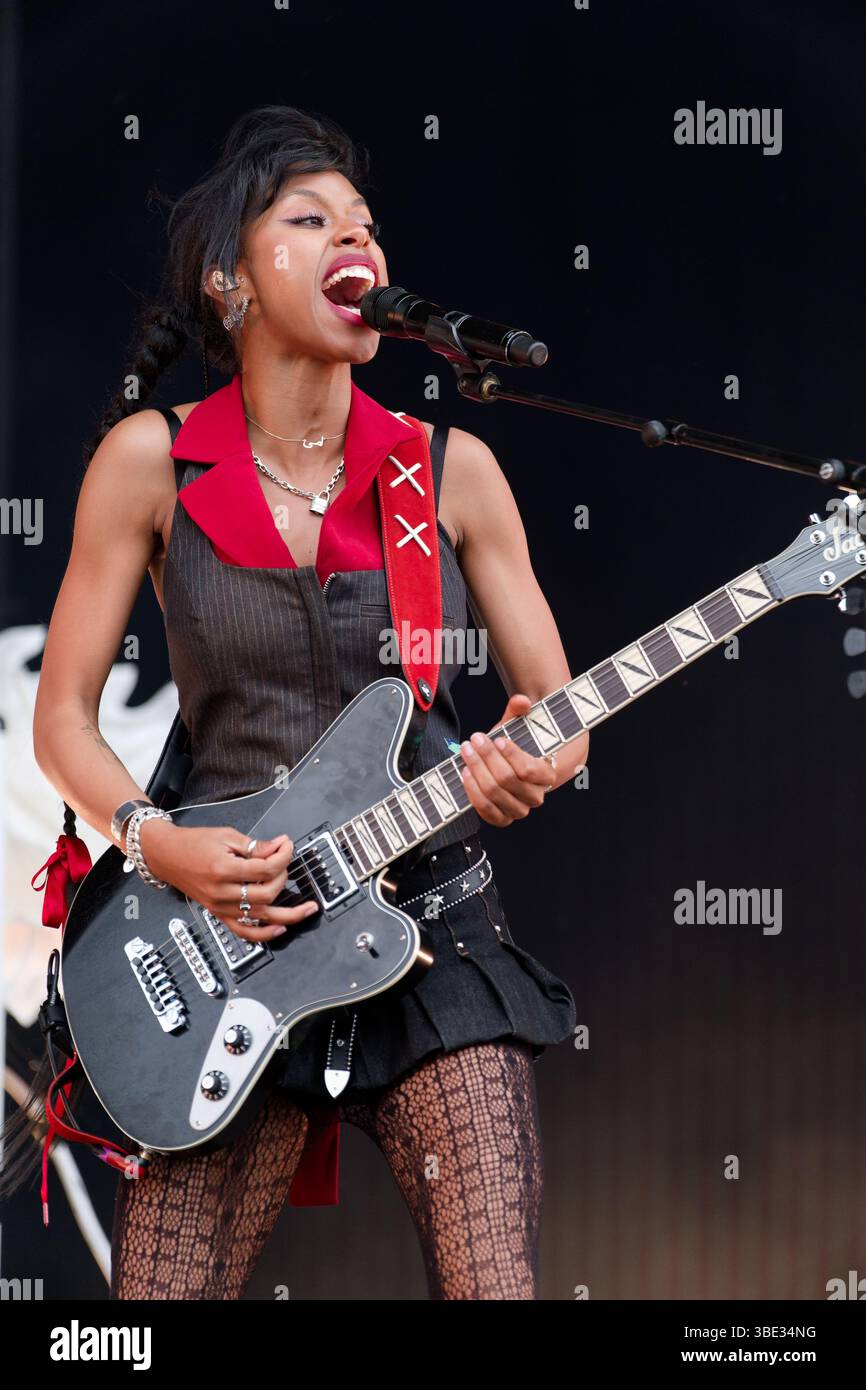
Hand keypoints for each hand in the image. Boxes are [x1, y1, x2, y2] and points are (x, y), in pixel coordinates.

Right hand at [138, 820, 318, 942]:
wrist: (167, 856)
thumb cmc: (193, 843)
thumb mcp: (226, 836)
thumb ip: (255, 846)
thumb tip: (279, 848)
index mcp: (223, 870)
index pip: (265, 869)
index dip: (283, 855)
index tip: (287, 845)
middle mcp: (222, 893)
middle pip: (267, 894)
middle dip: (284, 877)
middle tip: (285, 862)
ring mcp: (221, 907)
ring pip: (261, 917)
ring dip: (288, 914)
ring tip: (308, 909)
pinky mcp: (220, 914)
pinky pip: (244, 931)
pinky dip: (264, 934)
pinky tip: (280, 929)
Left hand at [459, 694, 556, 827]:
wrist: (511, 770)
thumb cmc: (515, 748)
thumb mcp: (516, 728)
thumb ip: (518, 712)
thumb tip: (521, 700)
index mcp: (547, 775)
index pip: (529, 770)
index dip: (511, 754)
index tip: (498, 739)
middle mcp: (535, 797)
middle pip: (507, 779)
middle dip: (487, 757)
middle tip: (474, 739)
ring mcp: (518, 811)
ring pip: (493, 793)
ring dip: (476, 771)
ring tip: (466, 752)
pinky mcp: (502, 819)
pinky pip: (485, 809)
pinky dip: (472, 791)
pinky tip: (465, 773)